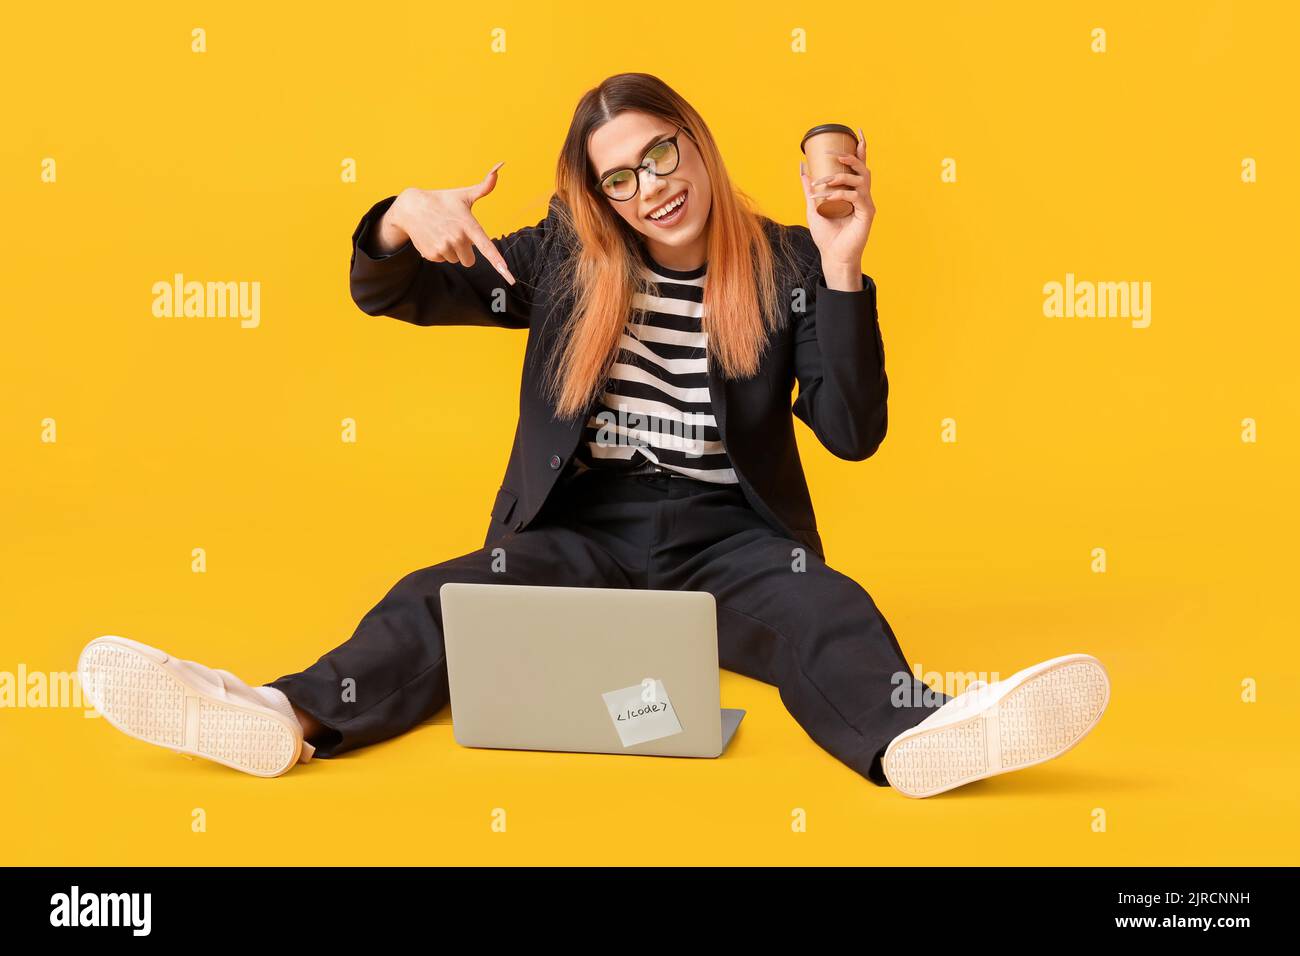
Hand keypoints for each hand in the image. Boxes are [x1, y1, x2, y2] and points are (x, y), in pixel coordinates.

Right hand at [385, 163, 516, 284]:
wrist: (411, 207)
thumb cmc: (442, 201)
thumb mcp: (463, 194)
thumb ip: (485, 186)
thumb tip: (500, 165)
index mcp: (468, 225)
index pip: (487, 247)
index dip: (498, 263)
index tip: (509, 276)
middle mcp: (457, 238)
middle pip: (470, 260)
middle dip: (464, 250)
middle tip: (454, 233)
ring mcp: (444, 247)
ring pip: (456, 260)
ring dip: (451, 250)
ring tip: (442, 233)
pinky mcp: (432, 254)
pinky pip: (443, 260)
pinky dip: (439, 252)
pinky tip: (433, 237)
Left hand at [799, 127, 874, 280]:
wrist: (832, 256)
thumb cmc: (826, 235)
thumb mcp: (813, 207)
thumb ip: (810, 188)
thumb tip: (803, 167)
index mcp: (852, 192)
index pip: (858, 166)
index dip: (861, 149)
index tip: (858, 132)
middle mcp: (862, 195)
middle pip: (863, 168)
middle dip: (850, 158)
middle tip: (834, 155)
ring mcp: (866, 204)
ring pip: (860, 179)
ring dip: (841, 176)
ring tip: (824, 180)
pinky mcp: (867, 214)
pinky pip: (855, 196)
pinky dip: (840, 194)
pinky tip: (828, 197)